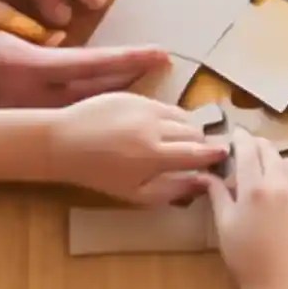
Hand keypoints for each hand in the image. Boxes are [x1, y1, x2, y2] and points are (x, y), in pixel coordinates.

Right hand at [0, 5, 167, 110]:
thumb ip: (28, 27)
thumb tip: (61, 37)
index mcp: (27, 63)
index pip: (94, 63)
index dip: (130, 60)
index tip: (161, 55)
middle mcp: (27, 96)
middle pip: (94, 94)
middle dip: (130, 85)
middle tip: (162, 77)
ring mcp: (16, 116)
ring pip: (74, 111)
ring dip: (107, 104)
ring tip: (141, 95)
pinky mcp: (3, 127)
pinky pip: (49, 122)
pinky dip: (74, 116)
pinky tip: (94, 116)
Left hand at [0, 93, 229, 204]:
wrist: (63, 142)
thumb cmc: (100, 175)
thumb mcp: (136, 194)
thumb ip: (173, 190)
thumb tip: (204, 183)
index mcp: (155, 155)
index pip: (199, 152)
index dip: (215, 154)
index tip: (224, 156)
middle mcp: (154, 127)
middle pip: (194, 131)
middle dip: (201, 142)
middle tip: (201, 152)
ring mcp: (145, 107)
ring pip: (181, 116)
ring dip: (187, 128)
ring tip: (179, 141)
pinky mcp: (135, 95)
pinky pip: (163, 106)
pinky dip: (168, 118)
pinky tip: (158, 129)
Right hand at [206, 129, 287, 288]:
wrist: (276, 281)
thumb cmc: (243, 255)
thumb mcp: (224, 222)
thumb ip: (217, 192)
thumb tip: (206, 173)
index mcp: (255, 187)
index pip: (248, 150)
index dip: (239, 138)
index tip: (233, 132)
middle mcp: (279, 184)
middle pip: (268, 151)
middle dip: (255, 144)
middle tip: (242, 147)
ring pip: (284, 160)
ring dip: (270, 156)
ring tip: (256, 164)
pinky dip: (283, 169)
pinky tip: (271, 180)